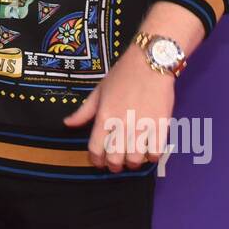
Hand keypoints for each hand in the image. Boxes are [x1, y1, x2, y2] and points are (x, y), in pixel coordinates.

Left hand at [63, 52, 174, 172]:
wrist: (151, 62)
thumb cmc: (122, 75)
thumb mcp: (98, 91)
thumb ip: (84, 112)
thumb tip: (67, 124)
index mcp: (104, 117)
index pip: (96, 150)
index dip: (96, 160)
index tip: (99, 161)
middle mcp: (122, 125)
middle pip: (115, 160)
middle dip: (114, 166)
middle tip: (117, 163)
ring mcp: (142, 127)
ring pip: (135, 160)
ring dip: (133, 163)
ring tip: (132, 158)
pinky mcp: (161, 126)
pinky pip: (156, 153)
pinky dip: (151, 156)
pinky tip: (149, 151)